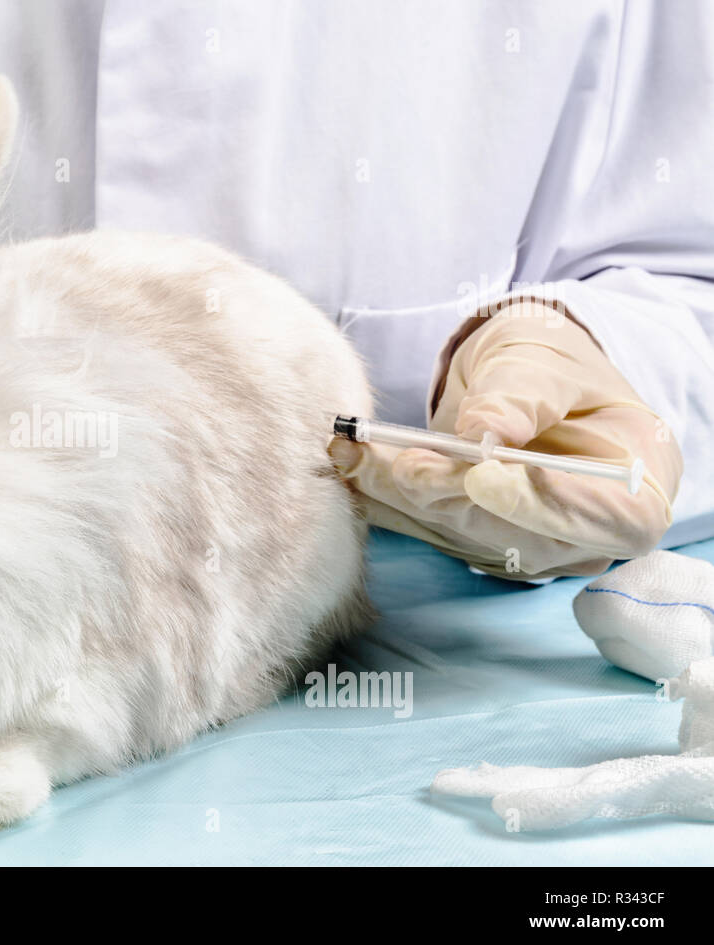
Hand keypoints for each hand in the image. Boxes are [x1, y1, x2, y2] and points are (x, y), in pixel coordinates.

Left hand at [330, 303, 682, 578]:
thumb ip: (523, 393)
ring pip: (459, 532)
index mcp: (635, 491)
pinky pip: (426, 526)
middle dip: (449, 496)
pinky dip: (384, 495)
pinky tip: (349, 464)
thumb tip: (486, 431)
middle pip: (517, 532)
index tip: (484, 476)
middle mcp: (582, 535)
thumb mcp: (546, 359)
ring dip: (400, 495)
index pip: (604, 517)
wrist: (524, 380)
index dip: (543, 504)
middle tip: (399, 462)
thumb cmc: (556, 368)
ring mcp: (526, 546)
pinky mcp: (472, 541)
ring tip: (353, 452)